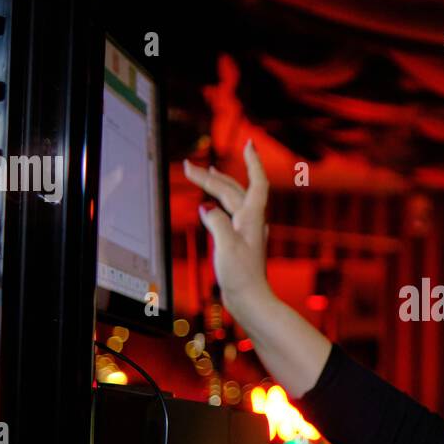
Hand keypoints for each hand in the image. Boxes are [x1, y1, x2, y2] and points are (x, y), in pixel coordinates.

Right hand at [187, 140, 271, 318]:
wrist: (250, 300)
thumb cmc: (241, 276)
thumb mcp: (226, 245)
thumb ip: (217, 222)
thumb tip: (207, 209)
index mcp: (252, 217)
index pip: (256, 181)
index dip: (253, 161)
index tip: (248, 143)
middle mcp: (251, 221)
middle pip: (232, 190)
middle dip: (211, 177)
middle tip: (187, 166)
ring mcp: (246, 232)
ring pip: (231, 202)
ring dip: (216, 187)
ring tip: (205, 174)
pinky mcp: (240, 242)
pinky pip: (228, 216)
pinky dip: (217, 206)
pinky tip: (209, 207)